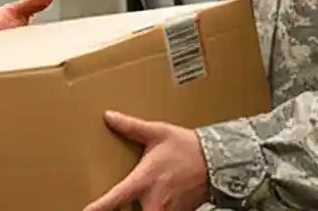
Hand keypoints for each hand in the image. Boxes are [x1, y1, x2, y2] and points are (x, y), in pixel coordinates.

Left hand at [83, 112, 209, 210]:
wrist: (218, 161)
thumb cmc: (187, 147)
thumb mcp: (157, 132)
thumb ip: (131, 126)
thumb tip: (109, 116)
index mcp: (144, 180)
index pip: (116, 199)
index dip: (99, 207)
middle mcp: (155, 200)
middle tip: (112, 208)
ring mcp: (169, 210)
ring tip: (139, 202)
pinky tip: (155, 201)